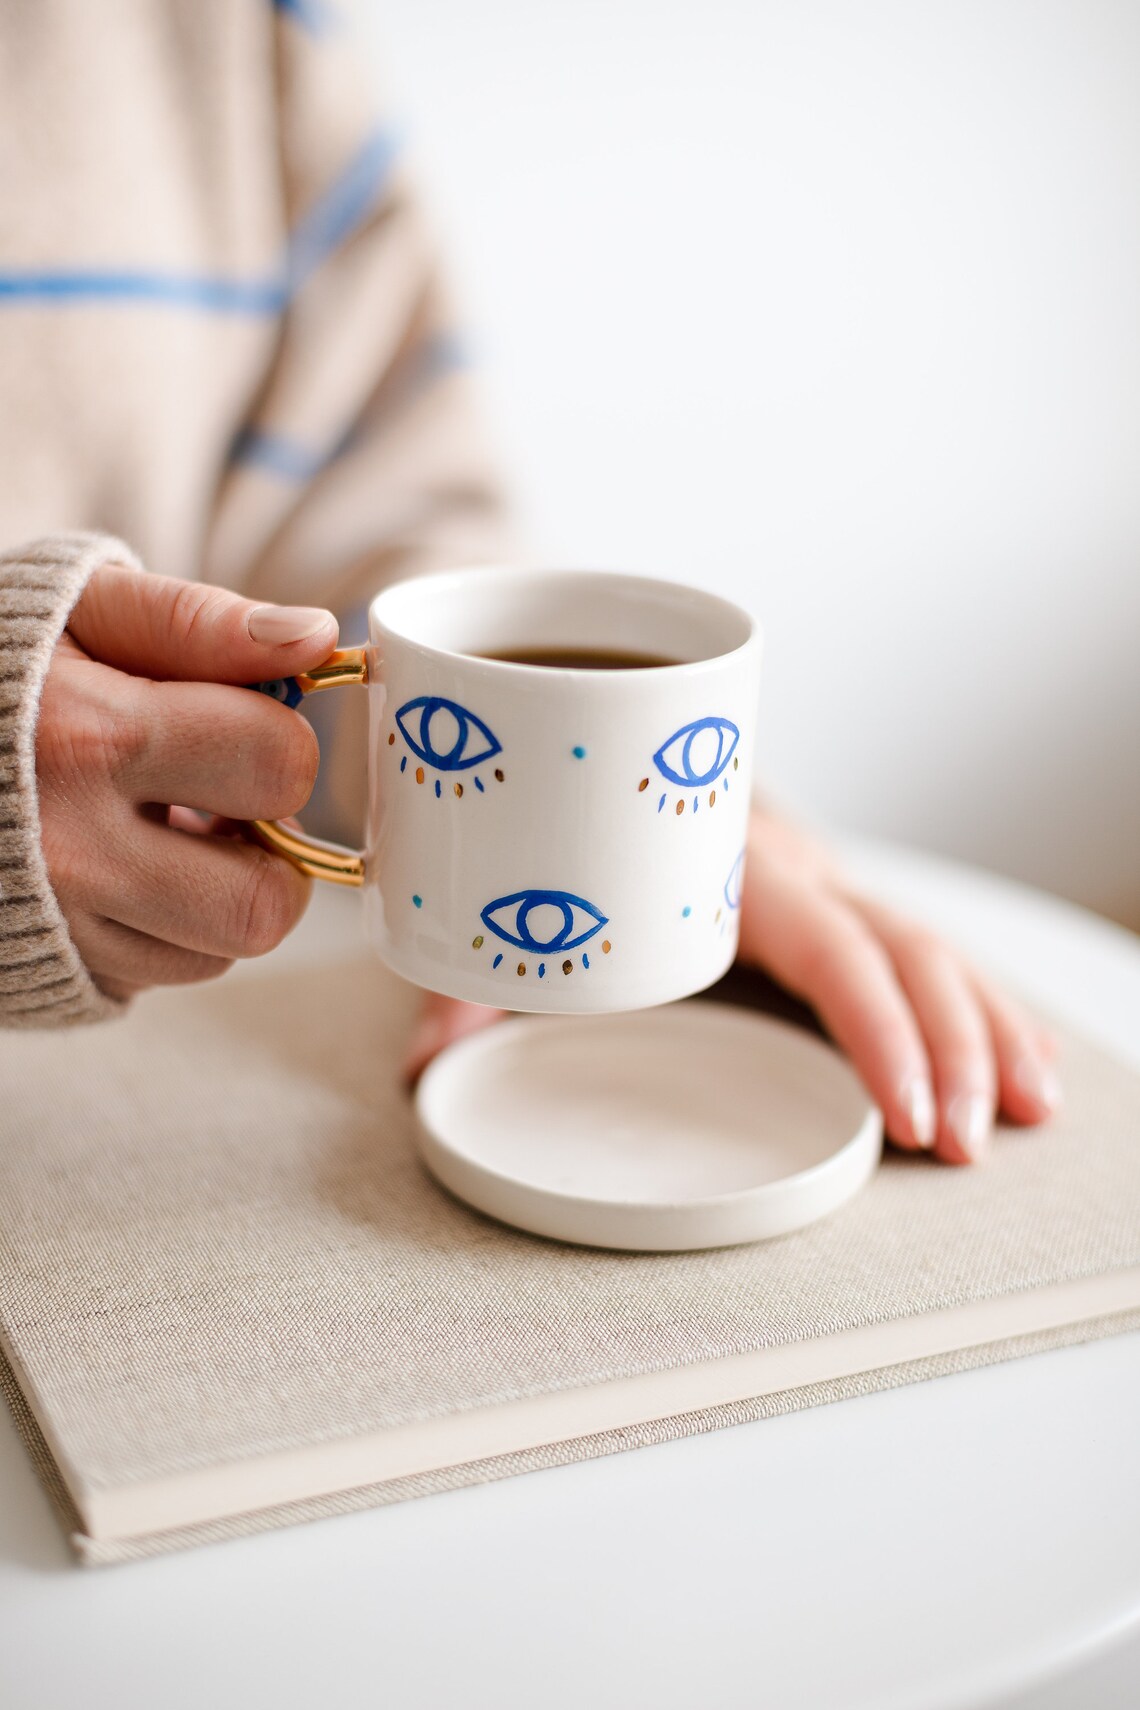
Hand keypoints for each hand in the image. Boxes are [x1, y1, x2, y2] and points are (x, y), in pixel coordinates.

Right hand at [37, 563, 337, 999]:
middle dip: (274, 850)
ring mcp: (58, 924)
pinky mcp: (54, 965)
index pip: (276, 766)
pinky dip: (177, 924)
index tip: (249, 726)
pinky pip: (168, 970)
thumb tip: (316, 638)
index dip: (284, 743)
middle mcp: (71, 850)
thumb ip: (198, 622)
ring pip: (222, 949)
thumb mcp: (82, 612)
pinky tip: (137, 863)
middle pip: (262, 902)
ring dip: (227, 890)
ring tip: (175, 827)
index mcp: (92, 738)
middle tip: (232, 800)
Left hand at [405, 808, 1060, 1164]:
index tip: (913, 1110)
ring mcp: (815, 868)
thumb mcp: (509, 889)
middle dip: (956, 1044)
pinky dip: (973, 995)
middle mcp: (790, 855)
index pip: (832, 943)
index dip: (879, 1026)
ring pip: (930, 937)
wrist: (584, 691)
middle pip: (907, 944)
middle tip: (973, 1142)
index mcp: (728, 852)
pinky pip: (914, 938)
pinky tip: (1018, 1052)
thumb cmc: (552, 796)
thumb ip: (470, 974)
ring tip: (1035, 1109)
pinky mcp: (822, 886)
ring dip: (989, 1023)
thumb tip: (424, 1069)